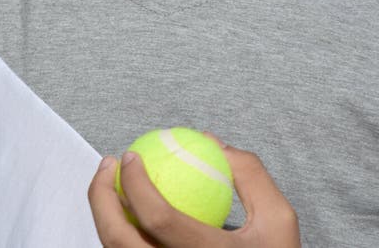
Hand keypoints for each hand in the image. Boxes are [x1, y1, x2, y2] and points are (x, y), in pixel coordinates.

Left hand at [88, 139, 300, 247]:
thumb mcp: (278, 218)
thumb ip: (249, 173)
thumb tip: (209, 141)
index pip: (158, 218)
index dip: (135, 183)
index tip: (131, 156)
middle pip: (118, 240)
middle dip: (100, 196)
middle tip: (109, 165)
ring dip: (104, 213)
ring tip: (110, 182)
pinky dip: (118, 231)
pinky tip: (125, 208)